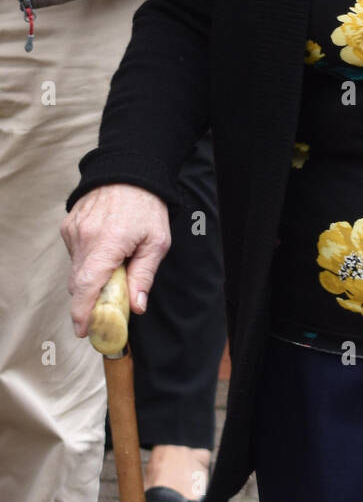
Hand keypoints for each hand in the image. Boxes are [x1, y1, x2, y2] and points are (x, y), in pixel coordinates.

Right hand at [62, 185, 170, 339]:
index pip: (87, 286)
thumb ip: (144, 276)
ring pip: (76, 270)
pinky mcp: (68, 226)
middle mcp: (84, 237)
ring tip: (114, 268)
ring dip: (91, 278)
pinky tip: (105, 251)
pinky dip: (87, 261)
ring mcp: (72, 231)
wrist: (129, 171)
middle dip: (90, 301)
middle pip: (79, 283)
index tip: (83, 330)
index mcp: (107, 242)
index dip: (82, 312)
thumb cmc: (147, 205)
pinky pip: (74, 254)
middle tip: (107, 308)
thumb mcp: (157, 242)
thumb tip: (136, 307)